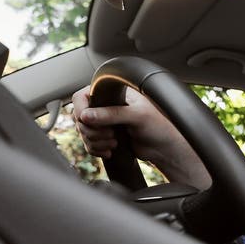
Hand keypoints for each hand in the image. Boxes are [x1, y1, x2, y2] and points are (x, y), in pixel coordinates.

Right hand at [72, 85, 211, 187]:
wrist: (164, 148)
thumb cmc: (159, 126)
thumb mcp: (137, 116)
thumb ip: (112, 114)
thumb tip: (86, 115)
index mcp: (114, 93)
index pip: (82, 96)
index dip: (82, 110)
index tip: (88, 122)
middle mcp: (107, 105)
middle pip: (80, 117)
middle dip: (92, 131)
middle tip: (111, 135)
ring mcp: (105, 121)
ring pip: (83, 132)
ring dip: (95, 142)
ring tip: (114, 143)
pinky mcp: (106, 136)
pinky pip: (89, 143)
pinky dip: (96, 149)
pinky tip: (110, 151)